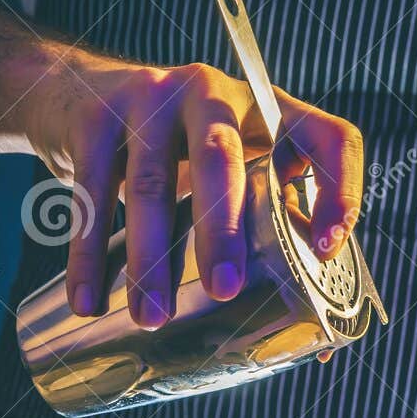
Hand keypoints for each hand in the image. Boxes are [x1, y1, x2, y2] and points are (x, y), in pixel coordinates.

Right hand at [21, 50, 361, 327]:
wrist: (77, 91)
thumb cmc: (175, 148)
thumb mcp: (230, 164)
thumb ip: (266, 218)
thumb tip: (309, 326)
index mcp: (266, 110)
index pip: (328, 137)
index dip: (339, 189)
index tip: (325, 249)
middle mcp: (211, 93)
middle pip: (221, 157)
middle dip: (221, 229)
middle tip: (224, 289)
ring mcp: (149, 97)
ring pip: (149, 182)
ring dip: (150, 257)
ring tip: (151, 315)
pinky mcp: (95, 117)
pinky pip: (91, 193)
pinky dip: (86, 255)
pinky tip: (88, 300)